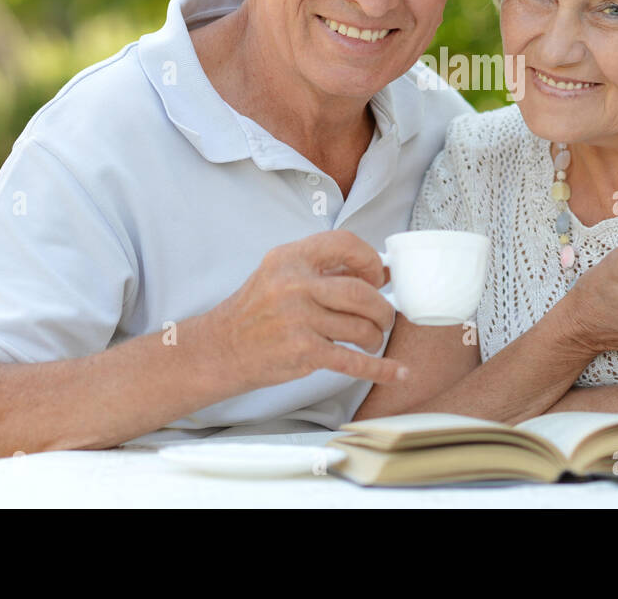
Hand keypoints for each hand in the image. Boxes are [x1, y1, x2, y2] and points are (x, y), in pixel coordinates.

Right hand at [207, 230, 408, 391]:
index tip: (377, 276)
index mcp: (290, 258)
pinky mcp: (303, 353)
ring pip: (360, 326)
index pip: (345, 243)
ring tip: (371, 338)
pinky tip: (396, 372)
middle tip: (384, 316)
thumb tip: (381, 270)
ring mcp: (299, 320)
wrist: (220, 348)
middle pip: (361, 291)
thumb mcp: (282, 275)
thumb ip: (327, 269)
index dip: (370, 260)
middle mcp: (294, 285)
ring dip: (375, 336)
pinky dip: (380, 368)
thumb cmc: (257, 311)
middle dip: (382, 307)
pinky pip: (353, 361)